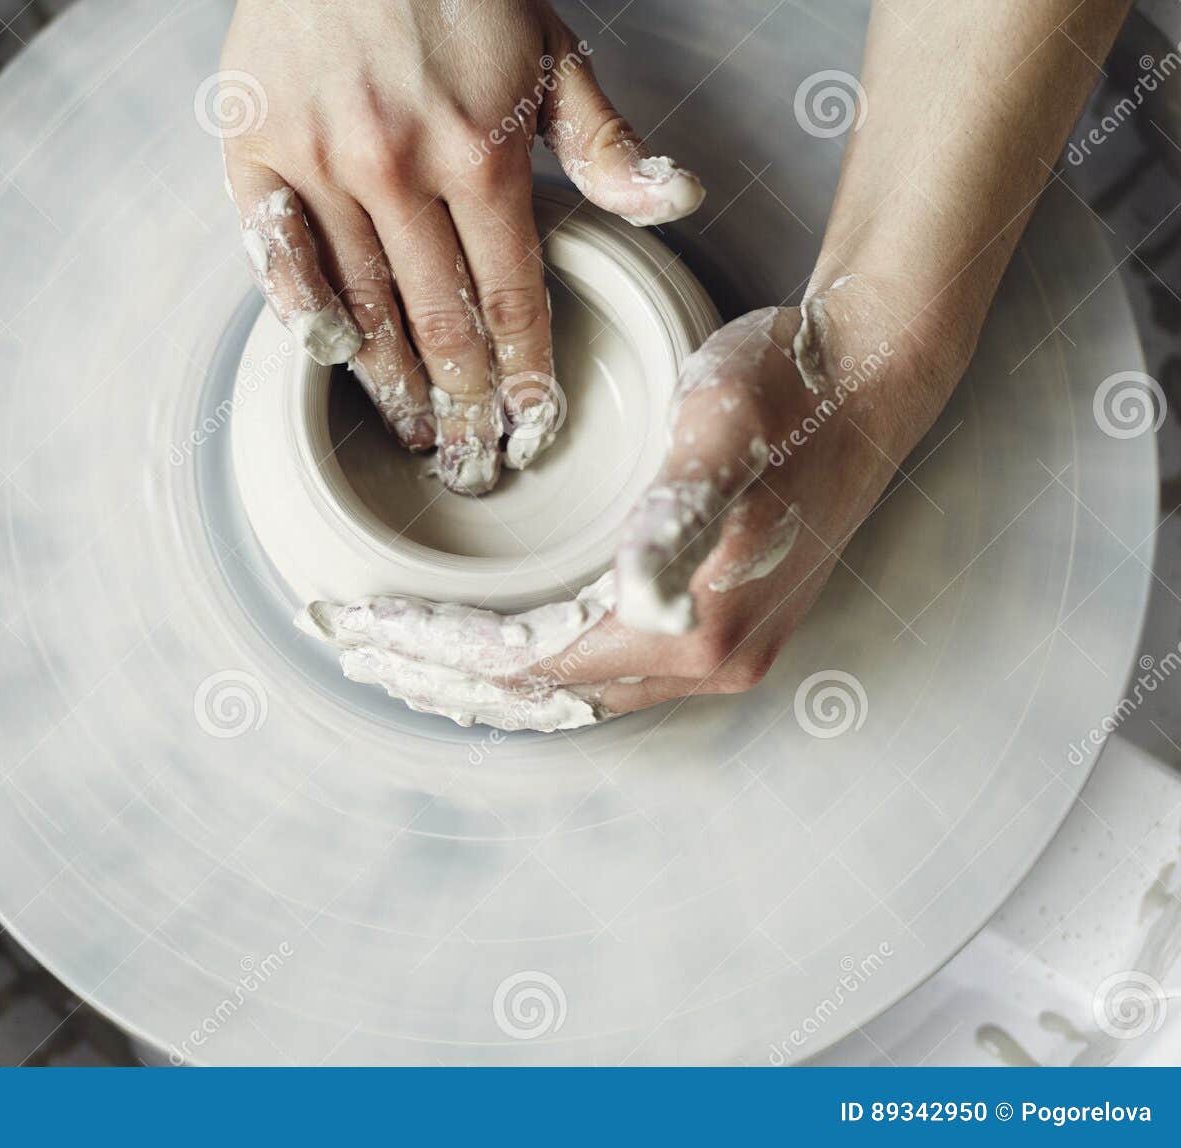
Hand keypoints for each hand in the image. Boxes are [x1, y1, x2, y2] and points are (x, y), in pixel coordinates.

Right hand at [220, 0, 704, 493]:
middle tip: (475, 464)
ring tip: (415, 433)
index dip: (524, 375)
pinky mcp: (256, 152)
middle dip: (463, 404)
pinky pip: (278, 257)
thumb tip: (676, 202)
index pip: (509, 298)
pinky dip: (303, 312)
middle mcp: (396, 169)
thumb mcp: (552, 52)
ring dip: (391, 382)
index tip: (533, 429)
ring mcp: (320, 164)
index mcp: (480, 152)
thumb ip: (605, 142)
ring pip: (361, 304)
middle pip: (437, 322)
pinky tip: (331, 356)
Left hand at [298, 279, 948, 729]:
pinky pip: (600, 675)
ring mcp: (718, 654)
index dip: (438, 646)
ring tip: (405, 665)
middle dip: (440, 675)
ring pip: (569, 694)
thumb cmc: (784, 389)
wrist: (868, 377)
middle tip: (355, 650)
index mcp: (693, 628)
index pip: (530, 660)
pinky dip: (534, 671)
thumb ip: (678, 520)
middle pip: (542, 694)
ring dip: (482, 683)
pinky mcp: (719, 630)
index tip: (362, 621)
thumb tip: (643, 602)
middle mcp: (705, 663)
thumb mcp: (719, 434)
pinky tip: (497, 656)